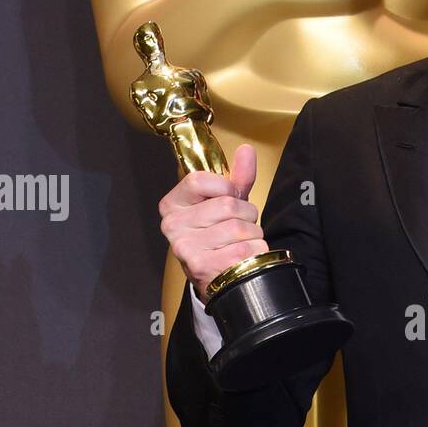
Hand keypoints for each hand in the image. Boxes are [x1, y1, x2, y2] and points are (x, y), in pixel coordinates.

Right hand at [158, 143, 267, 301]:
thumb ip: (237, 178)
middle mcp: (172, 225)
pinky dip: (255, 252)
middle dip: (247, 215)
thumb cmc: (218, 235)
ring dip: (253, 235)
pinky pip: (245, 250)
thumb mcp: (224, 203)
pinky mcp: (202, 267)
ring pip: (240, 228)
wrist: (216, 277)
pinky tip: (244, 257)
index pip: (199, 180)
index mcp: (172, 204)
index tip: (229, 197)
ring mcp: (185, 247)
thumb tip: (246, 149)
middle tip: (240, 225)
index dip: (225, 187)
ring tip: (242, 242)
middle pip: (227, 205)